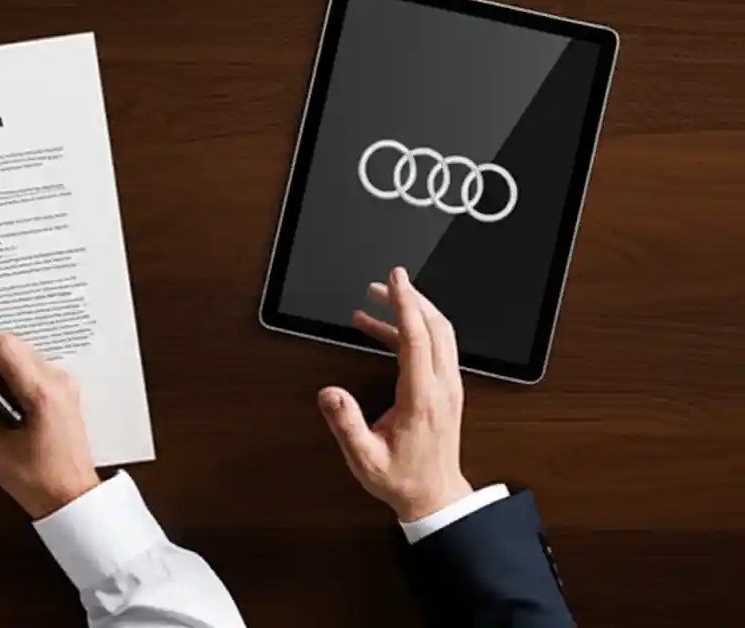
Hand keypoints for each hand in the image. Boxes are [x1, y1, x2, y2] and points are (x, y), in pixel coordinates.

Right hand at [0, 332, 99, 518]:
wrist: (70, 497)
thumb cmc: (35, 479)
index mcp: (42, 393)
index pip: (3, 348)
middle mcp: (57, 381)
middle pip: (12, 346)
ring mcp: (63, 384)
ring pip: (21, 354)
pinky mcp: (62, 391)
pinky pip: (30, 368)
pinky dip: (6, 371)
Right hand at [318, 267, 473, 521]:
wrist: (435, 497)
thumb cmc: (401, 479)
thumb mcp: (364, 458)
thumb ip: (345, 424)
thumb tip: (328, 393)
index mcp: (422, 399)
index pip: (417, 338)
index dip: (405, 304)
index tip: (395, 279)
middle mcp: (442, 387)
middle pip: (435, 326)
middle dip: (411, 298)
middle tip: (386, 281)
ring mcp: (449, 387)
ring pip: (440, 333)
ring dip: (414, 311)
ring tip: (379, 299)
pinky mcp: (446, 389)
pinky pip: (436, 347)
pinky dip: (414, 330)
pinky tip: (384, 331)